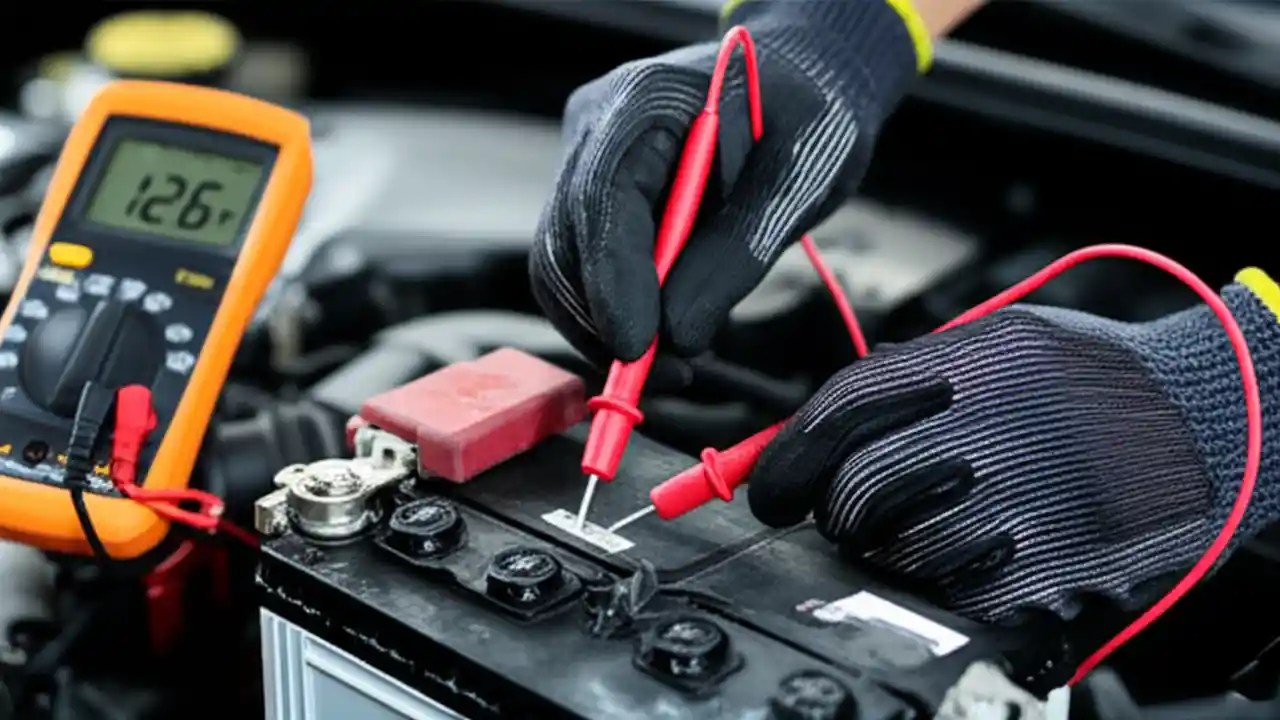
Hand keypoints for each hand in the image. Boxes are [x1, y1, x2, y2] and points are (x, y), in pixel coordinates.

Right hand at [529, 0, 920, 371]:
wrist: (806, 83)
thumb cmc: (814, 115)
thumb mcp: (800, 177)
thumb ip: (737, 252)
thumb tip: (678, 337)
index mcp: (645, 101)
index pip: (600, 200)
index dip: (612, 283)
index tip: (638, 351)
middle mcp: (597, 130)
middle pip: (564, 244)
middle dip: (606, 322)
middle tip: (669, 378)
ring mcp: (588, 162)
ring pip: (565, 267)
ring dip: (610, 328)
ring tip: (679, 365)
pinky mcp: (598, 197)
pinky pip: (589, 266)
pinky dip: (620, 311)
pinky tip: (670, 336)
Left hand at [747, 285, 1279, 622]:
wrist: (1216, 420)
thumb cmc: (1101, 380)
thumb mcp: (1009, 342)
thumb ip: (916, 376)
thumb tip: (815, 427)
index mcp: (981, 362)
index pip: (845, 405)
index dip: (788, 453)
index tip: (770, 485)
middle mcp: (1004, 426)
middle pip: (861, 485)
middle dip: (830, 511)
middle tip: (837, 517)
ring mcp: (1036, 501)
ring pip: (903, 549)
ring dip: (884, 552)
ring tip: (906, 536)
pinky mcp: (1064, 566)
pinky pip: (960, 593)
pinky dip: (942, 586)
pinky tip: (964, 562)